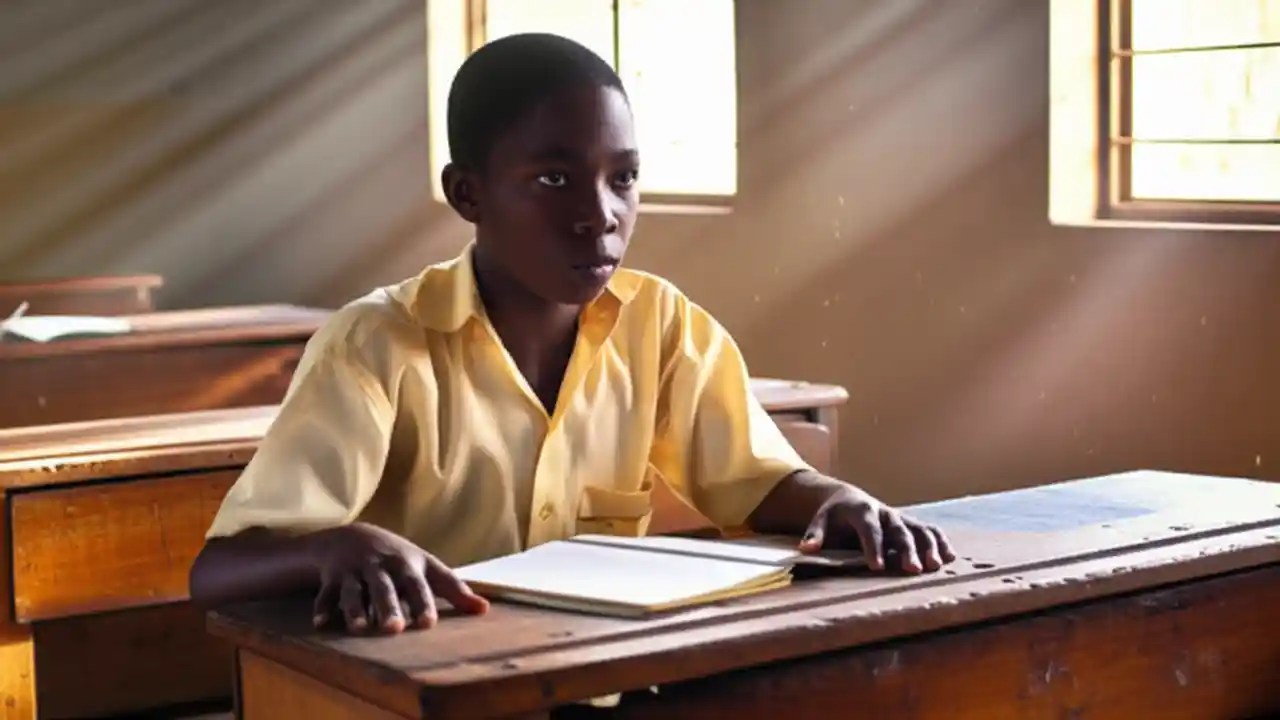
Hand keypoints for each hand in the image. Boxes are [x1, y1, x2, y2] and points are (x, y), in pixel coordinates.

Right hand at [307, 522, 488, 633]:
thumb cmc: (398, 559)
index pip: (417, 585)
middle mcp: (381, 568)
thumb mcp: (425, 567)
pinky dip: (323, 607)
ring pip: (354, 591)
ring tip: (360, 629)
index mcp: (406, 566)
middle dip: (389, 607)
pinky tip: (321, 624)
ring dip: (356, 609)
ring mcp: (355, 571)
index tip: (428, 623)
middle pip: (385, 588)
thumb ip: (453, 589)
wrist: (353, 536)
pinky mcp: (332, 577)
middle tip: (394, 628)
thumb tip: (484, 609)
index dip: (423, 603)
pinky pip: (326, 593)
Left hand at [799, 485, 954, 573]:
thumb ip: (815, 535)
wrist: (849, 500)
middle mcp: (885, 512)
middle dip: (907, 550)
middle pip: (899, 530)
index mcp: (861, 510)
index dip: (873, 547)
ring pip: (919, 528)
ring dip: (929, 546)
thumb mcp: (821, 521)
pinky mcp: (910, 524)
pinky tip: (950, 558)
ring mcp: (900, 517)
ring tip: (936, 566)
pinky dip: (941, 542)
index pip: (869, 528)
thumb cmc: (834, 517)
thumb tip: (807, 550)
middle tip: (913, 570)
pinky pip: (930, 530)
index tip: (877, 567)